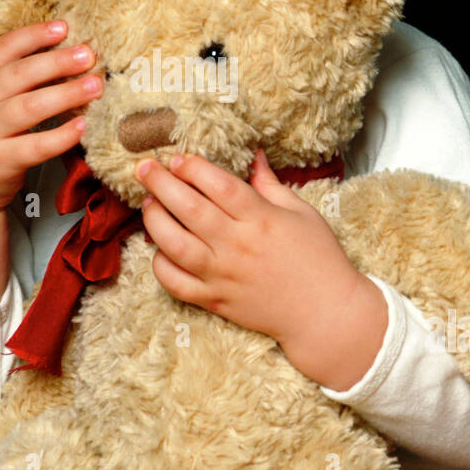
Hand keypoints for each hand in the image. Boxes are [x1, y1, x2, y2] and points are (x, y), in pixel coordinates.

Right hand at [0, 20, 103, 213]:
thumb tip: (58, 54)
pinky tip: (81, 127)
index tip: (63, 27)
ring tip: (95, 86)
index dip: (34, 35)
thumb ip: (8, 77)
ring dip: (66, 94)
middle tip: (88, 54)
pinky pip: (36, 146)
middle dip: (58, 61)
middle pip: (21, 73)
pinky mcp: (0, 161)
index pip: (3, 47)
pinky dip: (61, 136)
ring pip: (31, 106)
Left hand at [135, 148, 385, 385]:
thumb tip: (254, 156)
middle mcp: (237, 246)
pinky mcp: (215, 301)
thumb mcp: (301, 212)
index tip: (178, 158)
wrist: (325, 313)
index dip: (193, 168)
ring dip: (154, 220)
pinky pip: (176, 284)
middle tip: (144, 169)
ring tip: (148, 203)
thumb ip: (270, 185)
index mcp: (261, 219)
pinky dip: (160, 265)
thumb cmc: (318, 258)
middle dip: (161, 184)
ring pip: (175, 245)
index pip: (219, 186)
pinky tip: (159, 248)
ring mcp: (223, 275)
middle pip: (190, 209)